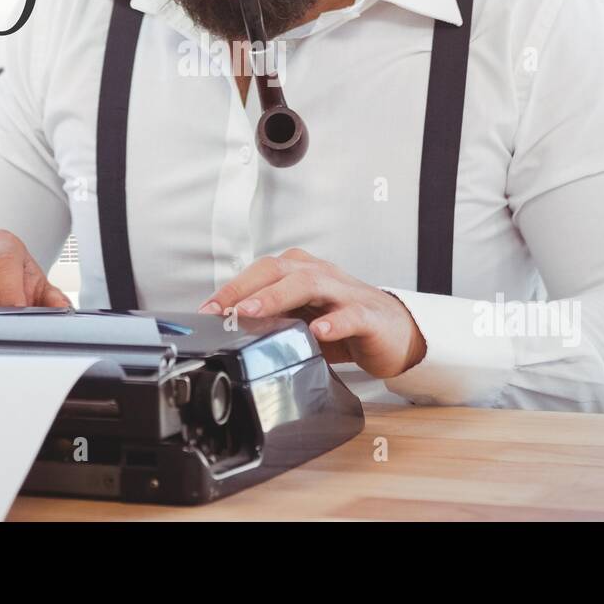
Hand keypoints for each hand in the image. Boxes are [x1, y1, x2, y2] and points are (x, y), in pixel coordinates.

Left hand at [196, 248, 426, 378]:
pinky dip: (333, 322)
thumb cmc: (343, 323)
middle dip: (246, 289)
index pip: (260, 271)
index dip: (232, 288)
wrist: (395, 332)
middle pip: (279, 271)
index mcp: (301, 273)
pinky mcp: (367, 316)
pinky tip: (318, 331)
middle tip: (223, 310)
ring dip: (277, 297)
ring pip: (308, 284)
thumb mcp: (302, 320)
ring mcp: (344, 293)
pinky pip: (350, 315)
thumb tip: (230, 332)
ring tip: (253, 313)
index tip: (208, 309)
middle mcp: (320, 275)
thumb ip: (273, 320)